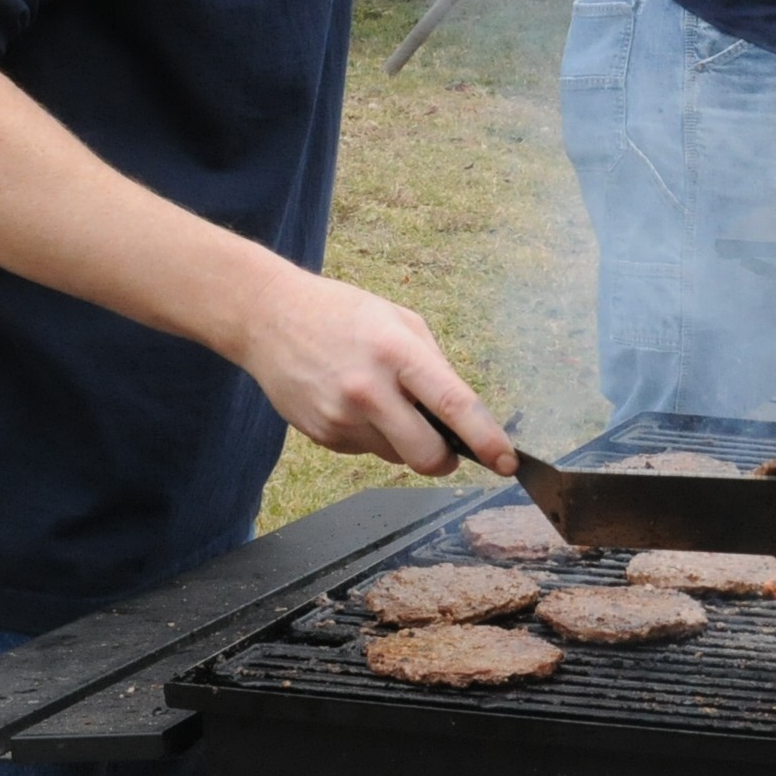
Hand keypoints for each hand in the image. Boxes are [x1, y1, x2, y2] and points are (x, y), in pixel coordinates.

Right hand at [231, 266, 516, 477]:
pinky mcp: (321, 435)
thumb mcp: (399, 320)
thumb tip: (462, 414)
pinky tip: (354, 403)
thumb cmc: (341, 314)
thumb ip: (434, 365)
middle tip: (450, 448)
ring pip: (397, 456)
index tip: (506, 461)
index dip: (486, 439)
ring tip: (381, 400)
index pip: (453, 405)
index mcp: (396, 352)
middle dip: (447, 460)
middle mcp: (368, 390)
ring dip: (404, 441)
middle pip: (427, 455)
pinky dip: (373, 435)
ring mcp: (340, 418)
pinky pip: (367, 451)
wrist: (268, 318)